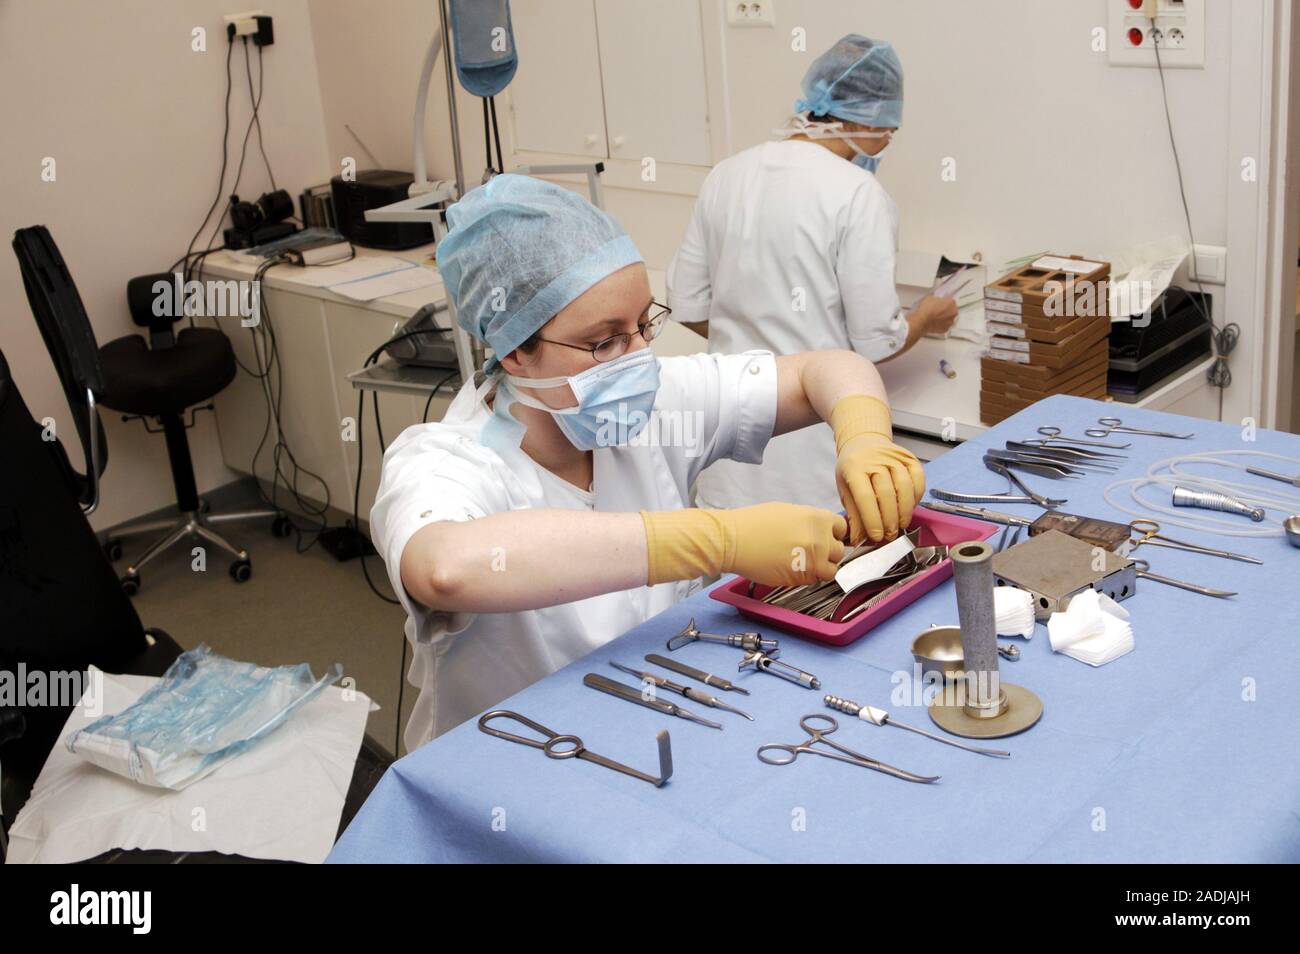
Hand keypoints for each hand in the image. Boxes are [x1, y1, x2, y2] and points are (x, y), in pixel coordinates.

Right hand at [641, 504, 845, 586]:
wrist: (733, 540)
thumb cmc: (755, 524)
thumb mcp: (789, 512)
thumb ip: (810, 522)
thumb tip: (822, 531)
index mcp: (818, 518)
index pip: (842, 529)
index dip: (833, 535)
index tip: (826, 539)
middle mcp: (820, 539)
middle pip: (839, 551)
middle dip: (827, 553)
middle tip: (809, 552)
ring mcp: (812, 560)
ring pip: (831, 570)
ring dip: (820, 568)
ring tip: (801, 563)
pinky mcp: (801, 577)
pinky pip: (814, 580)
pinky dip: (806, 577)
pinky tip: (791, 569)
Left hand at [827, 395, 924, 543]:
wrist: (863, 442)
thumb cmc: (853, 468)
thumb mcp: (845, 489)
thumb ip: (854, 514)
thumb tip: (858, 540)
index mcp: (853, 467)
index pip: (865, 497)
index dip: (872, 520)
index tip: (876, 536)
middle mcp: (875, 459)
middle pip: (887, 493)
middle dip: (889, 519)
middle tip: (889, 535)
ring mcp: (894, 457)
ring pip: (905, 487)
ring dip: (904, 511)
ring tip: (900, 525)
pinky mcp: (909, 457)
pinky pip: (918, 479)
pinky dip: (916, 497)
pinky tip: (909, 508)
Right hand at [913, 294, 958, 335]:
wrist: (921, 321)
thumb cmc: (926, 310)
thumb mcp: (931, 298)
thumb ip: (938, 299)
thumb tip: (937, 301)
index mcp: (951, 303)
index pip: (950, 301)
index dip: (945, 302)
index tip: (941, 303)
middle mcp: (953, 312)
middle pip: (952, 310)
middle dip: (947, 310)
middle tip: (938, 310)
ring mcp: (950, 322)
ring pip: (949, 319)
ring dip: (945, 318)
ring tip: (936, 317)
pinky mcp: (946, 329)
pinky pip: (945, 326)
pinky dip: (941, 325)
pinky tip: (935, 323)